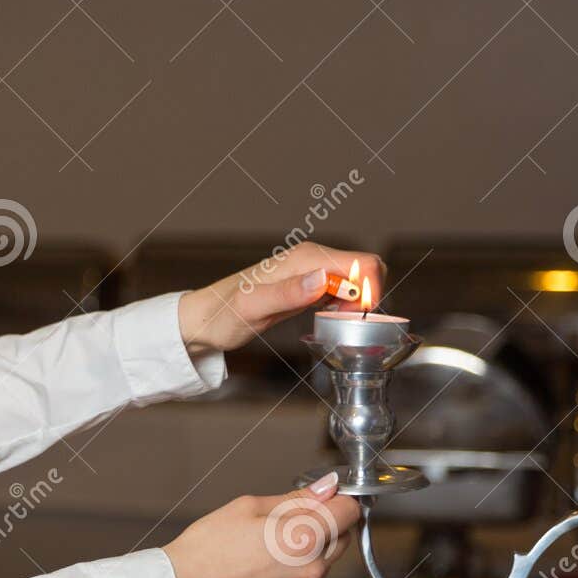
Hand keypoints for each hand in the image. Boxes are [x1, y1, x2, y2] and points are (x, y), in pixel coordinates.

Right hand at [162, 472, 360, 577]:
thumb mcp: (249, 507)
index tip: (324, 499)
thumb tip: (327, 488)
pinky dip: (291, 577)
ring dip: (307, 554)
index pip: (350, 512)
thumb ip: (296, 498)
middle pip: (341, 539)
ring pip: (322, 564)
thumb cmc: (208, 545)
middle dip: (323, 527)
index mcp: (303, 537)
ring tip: (265, 551)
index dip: (338, 501)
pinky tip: (261, 571)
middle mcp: (311, 570)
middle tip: (284, 524)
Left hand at [176, 241, 385, 355]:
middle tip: (342, 319)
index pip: (363, 263)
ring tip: (329, 319)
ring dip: (356, 302)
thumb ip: (287, 294)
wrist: (206, 319)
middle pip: (366, 268)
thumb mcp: (252, 309)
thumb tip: (321, 280)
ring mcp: (311, 270)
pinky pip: (343, 288)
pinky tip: (324, 316)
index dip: (371, 290)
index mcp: (305, 259)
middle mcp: (311, 258)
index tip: (357, 316)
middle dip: (366, 296)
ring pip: (357, 279)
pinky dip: (345, 304)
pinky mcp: (309, 283)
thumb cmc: (223, 316)